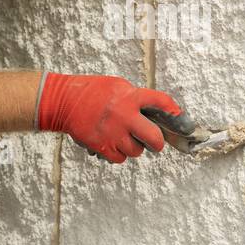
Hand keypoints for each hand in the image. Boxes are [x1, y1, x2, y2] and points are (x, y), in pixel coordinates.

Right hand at [35, 73, 189, 163]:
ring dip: (134, 147)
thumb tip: (154, 113)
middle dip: (157, 142)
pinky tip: (113, 143)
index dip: (174, 112)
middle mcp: (124, 116)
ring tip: (124, 137)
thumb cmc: (92, 92)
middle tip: (154, 142)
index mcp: (130, 97)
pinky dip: (118, 154)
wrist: (64, 102)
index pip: (161, 103)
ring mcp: (113, 133)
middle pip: (154, 139)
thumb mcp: (118, 86)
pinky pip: (120, 159)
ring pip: (136, 151)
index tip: (180, 118)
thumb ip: (136, 98)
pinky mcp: (102, 146)